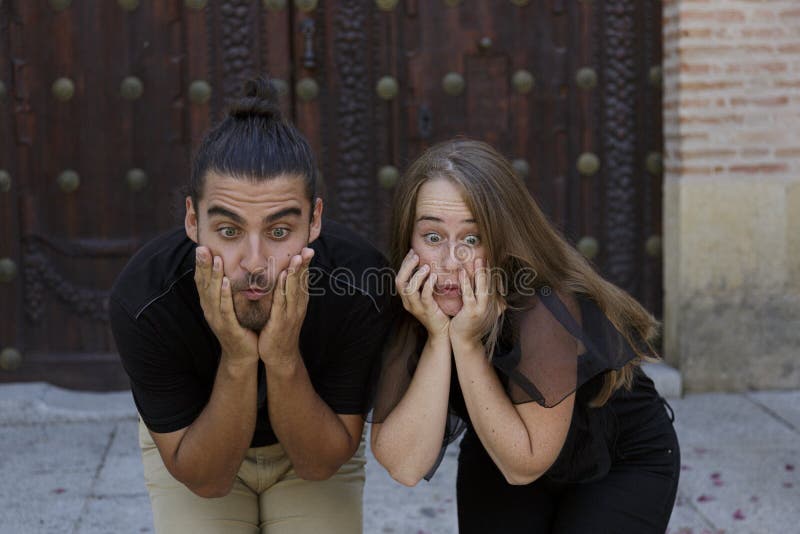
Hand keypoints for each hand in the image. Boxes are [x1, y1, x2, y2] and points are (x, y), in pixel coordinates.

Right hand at [195, 247, 258, 365]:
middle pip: (204, 284)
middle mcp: (210, 309)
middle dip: (203, 265)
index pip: (202, 281)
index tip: (201, 246)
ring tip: (216, 259)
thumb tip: (231, 269)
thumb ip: (229, 290)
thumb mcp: (232, 306)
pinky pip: (226, 309)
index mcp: (210, 303)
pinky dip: (225, 295)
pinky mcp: (228, 327)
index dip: (201, 264)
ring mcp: (217, 319)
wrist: (243, 354)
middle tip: (202, 247)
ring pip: (214, 294)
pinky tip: (227, 283)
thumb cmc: (239, 327)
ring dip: (214, 276)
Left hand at [258, 248, 314, 366]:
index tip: (308, 249)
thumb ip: (285, 296)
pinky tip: (283, 277)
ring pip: (294, 290)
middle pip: (302, 282)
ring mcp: (290, 314)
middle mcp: (298, 307)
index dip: (306, 265)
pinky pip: (281, 302)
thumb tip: (283, 278)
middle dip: (304, 265)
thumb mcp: (285, 311)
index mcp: (299, 303)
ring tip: (297, 257)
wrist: (279, 356)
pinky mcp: (280, 322)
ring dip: (296, 273)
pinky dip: (283, 289)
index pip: (304, 281)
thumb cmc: (279, 331)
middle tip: (308, 248)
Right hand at [396, 249, 449, 338]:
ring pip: (409, 289)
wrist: (442, 332)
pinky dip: (428, 284)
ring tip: (426, 266)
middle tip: (416, 255)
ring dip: (417, 275)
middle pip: (399, 282)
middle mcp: (408, 302)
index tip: (413, 252)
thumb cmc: (437, 311)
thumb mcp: (428, 295)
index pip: (400, 278)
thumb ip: (425, 283)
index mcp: (406, 297)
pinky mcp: (427, 310)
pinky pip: (424, 296)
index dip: (405, 264)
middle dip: (407, 266)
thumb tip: (428, 264)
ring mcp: (416, 307)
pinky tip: (434, 277)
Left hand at [450, 259, 489, 348]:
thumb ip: (495, 308)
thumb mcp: (486, 316)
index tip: (492, 260)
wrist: (466, 343)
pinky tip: (462, 272)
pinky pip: (469, 294)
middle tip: (486, 254)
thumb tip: (504, 302)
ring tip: (477, 259)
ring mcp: (482, 309)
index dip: (493, 273)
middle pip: (491, 284)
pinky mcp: (472, 312)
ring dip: (480, 272)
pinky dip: (466, 282)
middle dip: (489, 269)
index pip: (495, 286)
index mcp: (494, 305)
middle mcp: (491, 306)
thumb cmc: (473, 328)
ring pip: (482, 287)